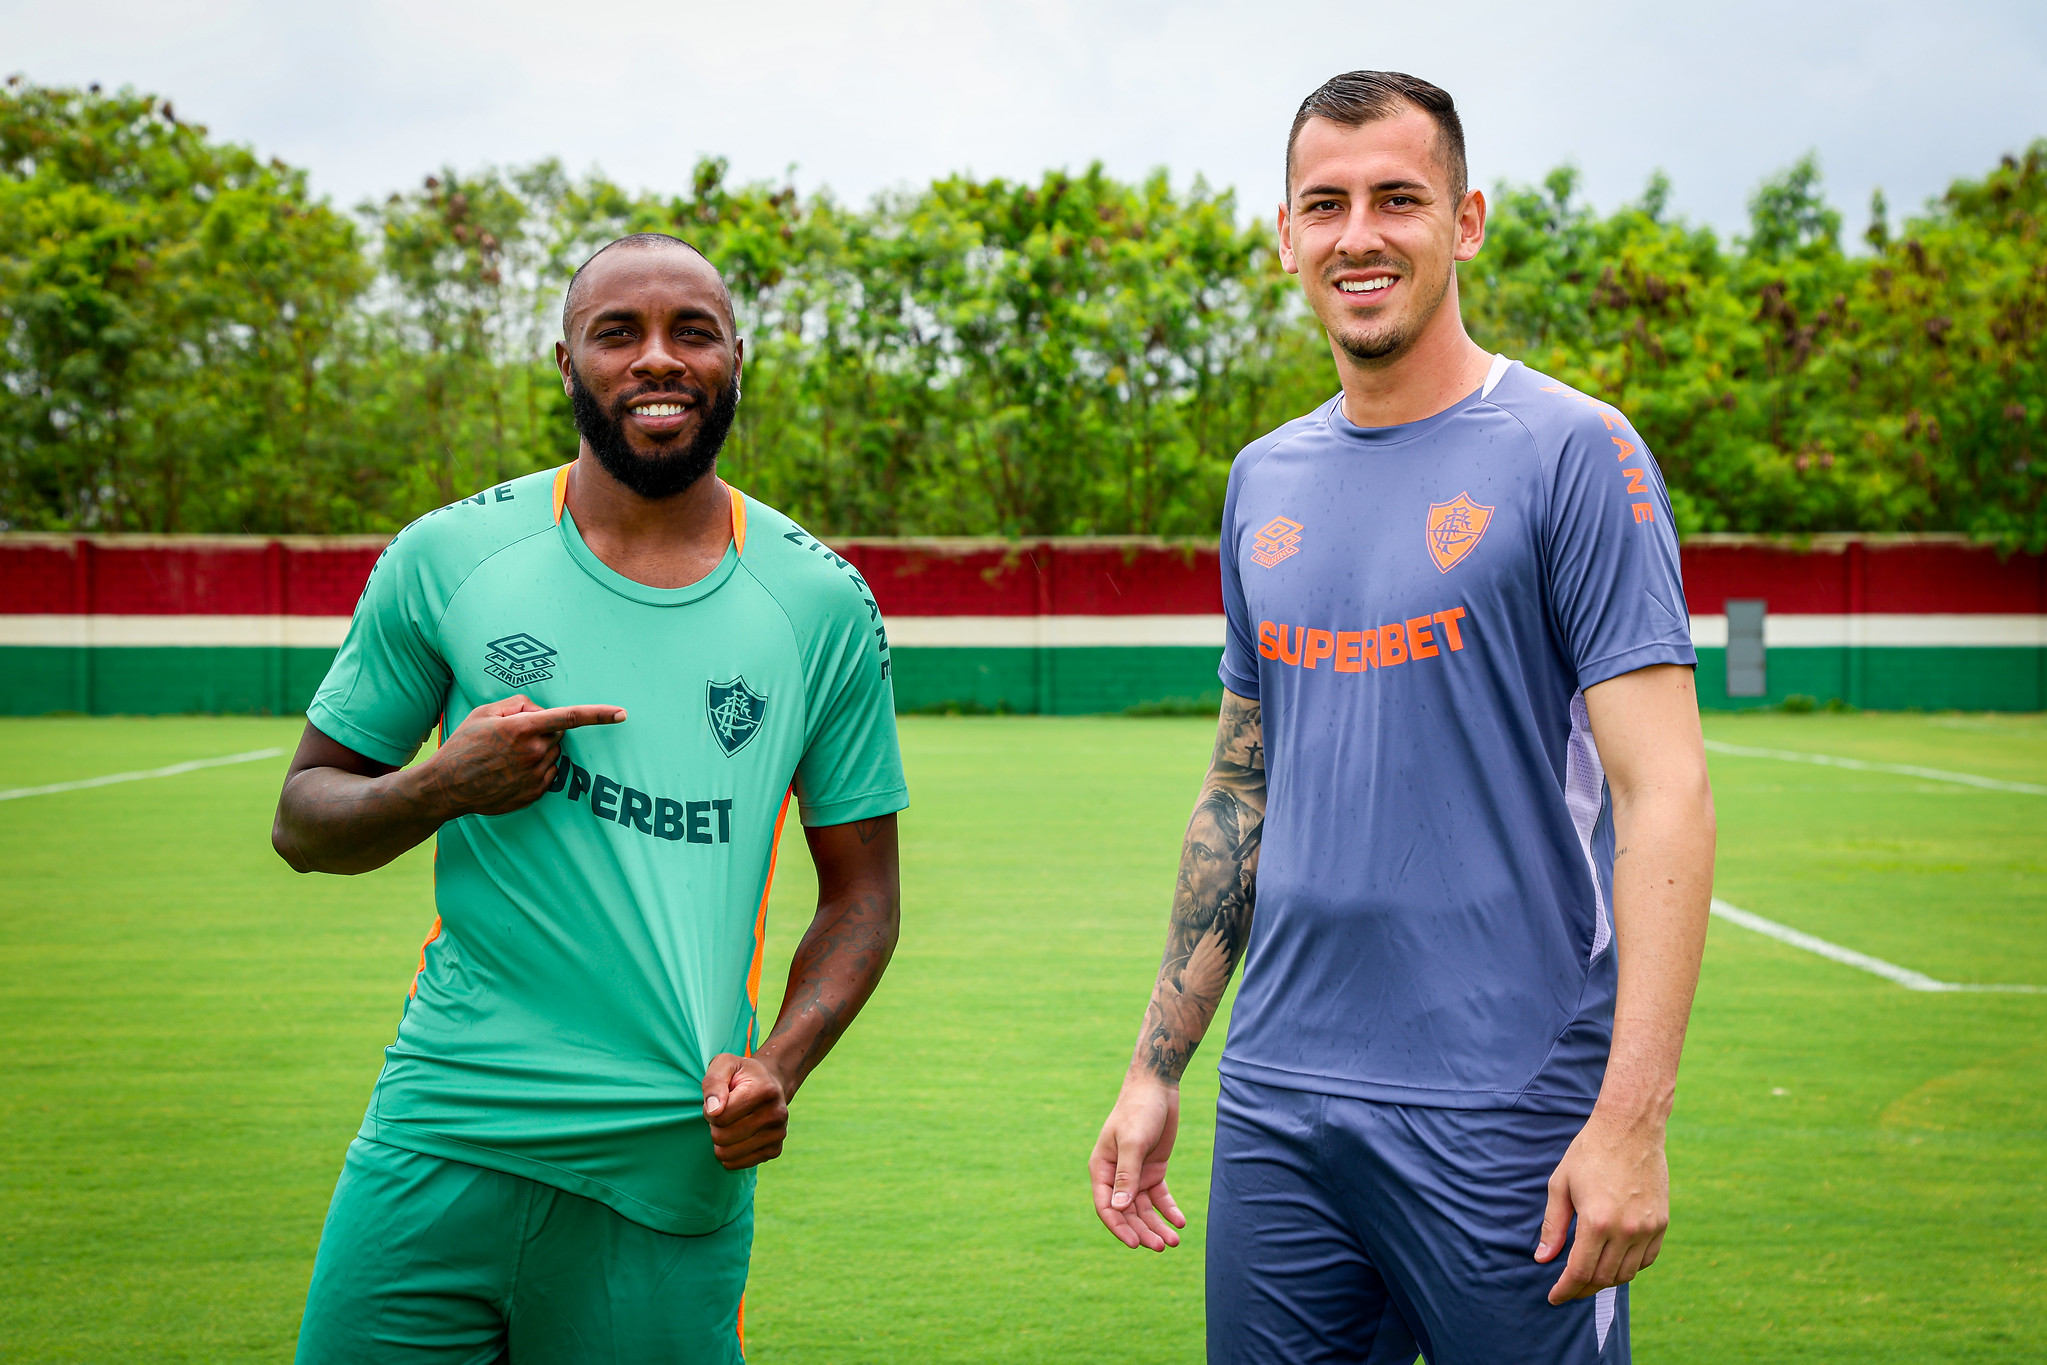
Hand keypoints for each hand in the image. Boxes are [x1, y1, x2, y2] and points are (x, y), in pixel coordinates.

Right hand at [414, 695, 625, 818]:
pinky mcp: (534, 793)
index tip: (622, 713)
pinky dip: (536, 768)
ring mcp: (535, 775)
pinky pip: (549, 774)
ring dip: (540, 750)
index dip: (599, 715)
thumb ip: (517, 704)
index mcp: (523, 728)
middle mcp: (534, 752)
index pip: (571, 717)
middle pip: (558, 734)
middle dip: (544, 730)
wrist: (446, 786)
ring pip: (554, 754)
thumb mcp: (483, 712)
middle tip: (514, 736)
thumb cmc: (462, 745)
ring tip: (507, 756)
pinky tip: (510, 771)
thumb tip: (540, 711)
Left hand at [702, 1054, 790, 1170]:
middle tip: (724, 1112)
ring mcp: (779, 1134)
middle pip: (722, 1137)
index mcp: (766, 1090)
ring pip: (727, 1154)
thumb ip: (713, 1082)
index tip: (718, 1100)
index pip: (720, 1116)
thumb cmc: (741, 1075)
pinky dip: (729, 1153)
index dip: (710, 1110)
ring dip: (721, 1140)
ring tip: (731, 1123)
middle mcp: (777, 1114)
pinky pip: (736, 1164)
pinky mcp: (775, 1150)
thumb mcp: (723, 1065)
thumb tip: (713, 1111)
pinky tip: (738, 1137)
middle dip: (714, 1126)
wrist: (770, 1084)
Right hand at [1089, 1075, 1185, 1250]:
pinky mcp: (1154, 1170)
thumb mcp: (1132, 1142)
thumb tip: (1118, 1209)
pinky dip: (1169, 1210)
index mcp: (1102, 1169)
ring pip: (1145, 1209)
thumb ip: (1126, 1176)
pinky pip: (1160, 1197)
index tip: (1135, 1244)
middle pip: (1128, 1213)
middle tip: (1162, 1246)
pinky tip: (1180, 1221)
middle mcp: (1117, 1176)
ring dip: (1157, 1225)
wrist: (1157, 1088)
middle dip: (1143, 1231)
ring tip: (1174, 1241)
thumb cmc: (1138, 1111)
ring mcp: (1136, 1174)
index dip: (1119, 1227)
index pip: (1106, 1207)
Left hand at [1535, 1109, 1670, 1303]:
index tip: (1554, 1297)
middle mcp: (1626, 1230)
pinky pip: (1646, 1260)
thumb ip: (1552, 1226)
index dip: (1565, 1289)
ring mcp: (1647, 1228)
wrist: (1630, 1128)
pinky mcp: (1661, 1223)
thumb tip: (1542, 1258)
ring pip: (1626, 1274)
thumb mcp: (1560, 1185)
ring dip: (1606, 1281)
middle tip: (1568, 1288)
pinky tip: (1614, 1262)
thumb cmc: (1589, 1152)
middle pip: (1604, 1278)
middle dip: (1582, 1289)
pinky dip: (1629, 1268)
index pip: (1580, 1272)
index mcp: (1597, 1221)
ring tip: (1588, 1277)